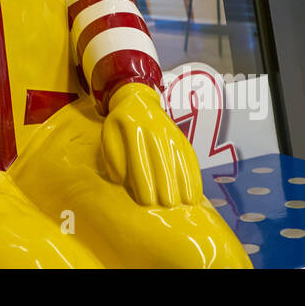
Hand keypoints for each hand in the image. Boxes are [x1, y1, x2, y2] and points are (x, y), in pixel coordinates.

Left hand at [100, 82, 203, 206]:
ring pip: (179, 158)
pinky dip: (194, 175)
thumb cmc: (119, 126)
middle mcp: (154, 128)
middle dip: (166, 183)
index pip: (139, 158)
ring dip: (185, 181)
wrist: (136, 101)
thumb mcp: (109, 135)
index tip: (146, 201)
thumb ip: (113, 157)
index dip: (144, 181)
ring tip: (186, 202)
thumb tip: (122, 180)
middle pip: (162, 159)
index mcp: (132, 127)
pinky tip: (195, 192)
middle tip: (167, 204)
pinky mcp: (181, 136)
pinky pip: (190, 157)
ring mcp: (170, 131)